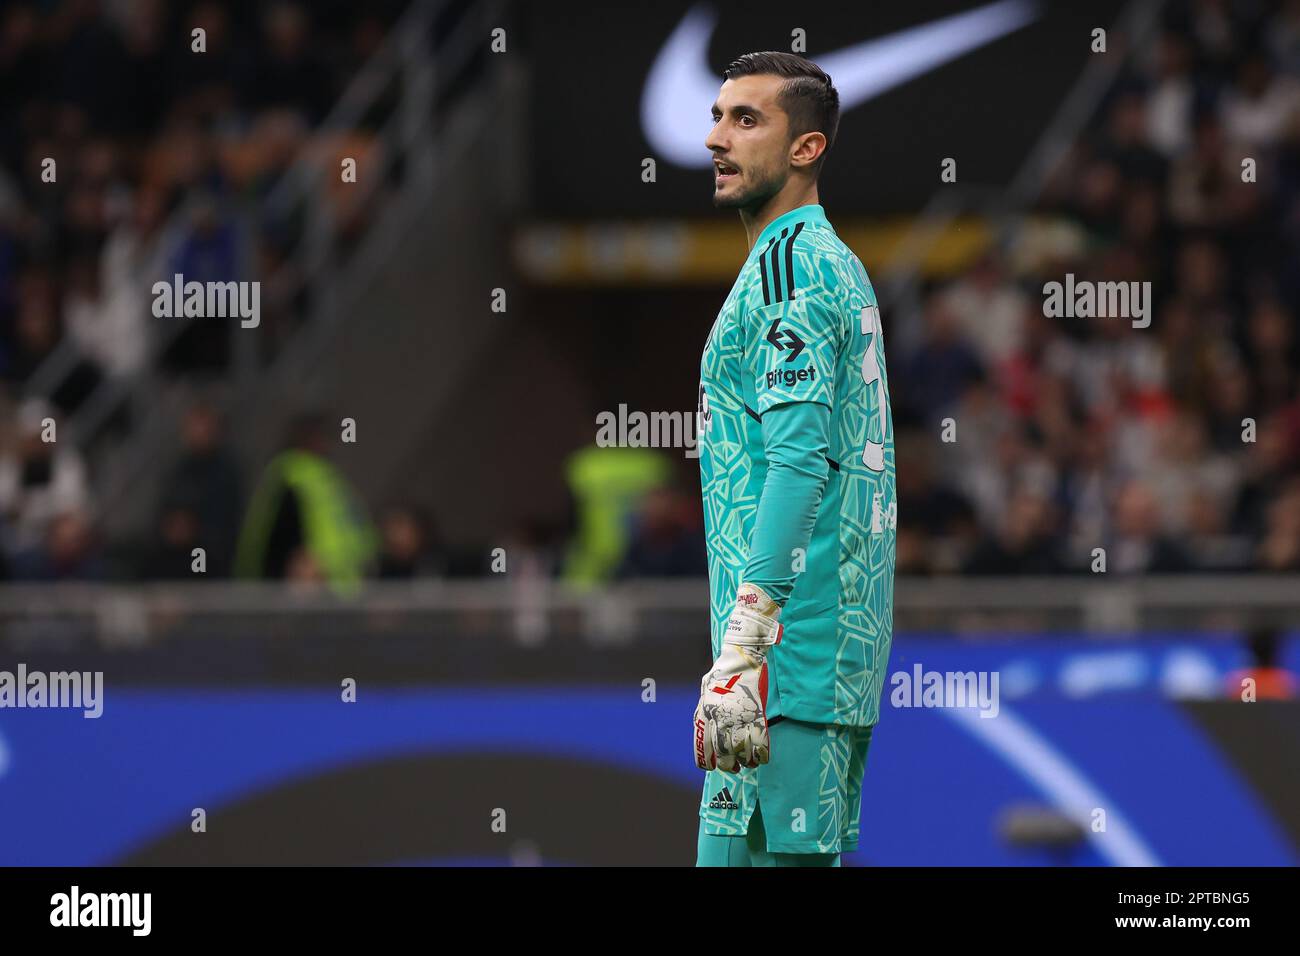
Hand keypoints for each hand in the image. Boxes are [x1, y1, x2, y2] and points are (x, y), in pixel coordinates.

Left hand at [693, 584, 781, 771]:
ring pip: (742, 752)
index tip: (713, 765)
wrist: (741, 656)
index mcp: (705, 713)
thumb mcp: (705, 691)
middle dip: (728, 765)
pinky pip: (760, 743)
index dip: (708, 761)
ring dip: (746, 762)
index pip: (703, 747)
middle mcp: (720, 718)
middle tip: (734, 767)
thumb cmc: (722, 672)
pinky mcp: (756, 713)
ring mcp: (739, 716)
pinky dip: (761, 755)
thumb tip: (703, 727)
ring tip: (748, 763)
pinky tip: (761, 758)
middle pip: (723, 753)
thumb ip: (704, 710)